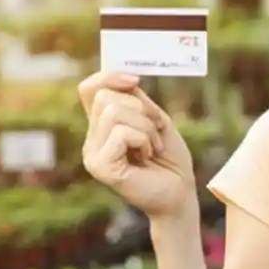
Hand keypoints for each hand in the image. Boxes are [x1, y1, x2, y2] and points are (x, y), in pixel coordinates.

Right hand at [78, 71, 196, 221]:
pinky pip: (121, 133)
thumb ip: (136, 100)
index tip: (136, 80)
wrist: (180, 192)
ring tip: (152, 146)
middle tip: (155, 131)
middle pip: (104, 97)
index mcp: (101, 127)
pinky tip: (147, 156)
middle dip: (140, 108)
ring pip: (113, 112)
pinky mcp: (100, 167)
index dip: (108, 76)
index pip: (89, 89)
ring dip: (145, 126)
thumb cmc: (169, 158)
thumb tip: (127, 78)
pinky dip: (143, 139)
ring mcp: (93, 154)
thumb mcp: (155, 119)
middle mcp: (92, 140)